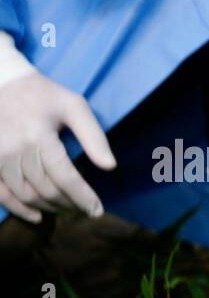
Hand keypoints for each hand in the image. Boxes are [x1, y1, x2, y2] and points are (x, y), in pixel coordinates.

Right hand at [0, 71, 114, 222]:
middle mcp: (15, 150)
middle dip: (70, 204)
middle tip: (85, 209)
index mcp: (39, 136)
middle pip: (47, 190)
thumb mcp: (73, 105)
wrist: (0, 80)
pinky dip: (19, 209)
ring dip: (50, 207)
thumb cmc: (42, 94)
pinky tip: (37, 217)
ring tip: (68, 209)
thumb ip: (94, 136)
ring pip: (27, 195)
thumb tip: (110, 166)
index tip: (97, 211)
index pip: (66, 178)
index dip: (83, 198)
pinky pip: (1, 194)